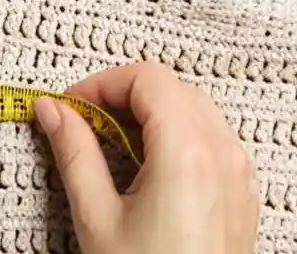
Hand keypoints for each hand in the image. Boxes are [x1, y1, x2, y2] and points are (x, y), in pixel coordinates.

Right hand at [34, 63, 258, 253]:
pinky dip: (179, 134)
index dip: (101, 83)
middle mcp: (224, 152)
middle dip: (124, 94)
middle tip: (84, 121)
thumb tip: (52, 110)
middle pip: (172, 86)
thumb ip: (74, 153)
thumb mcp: (97, 218)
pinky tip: (148, 166)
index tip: (70, 107)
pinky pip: (214, 138)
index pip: (146, 78)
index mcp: (188, 152)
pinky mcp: (245, 192)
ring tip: (112, 144)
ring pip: (196, 107)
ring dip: (152, 112)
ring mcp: (241, 172)